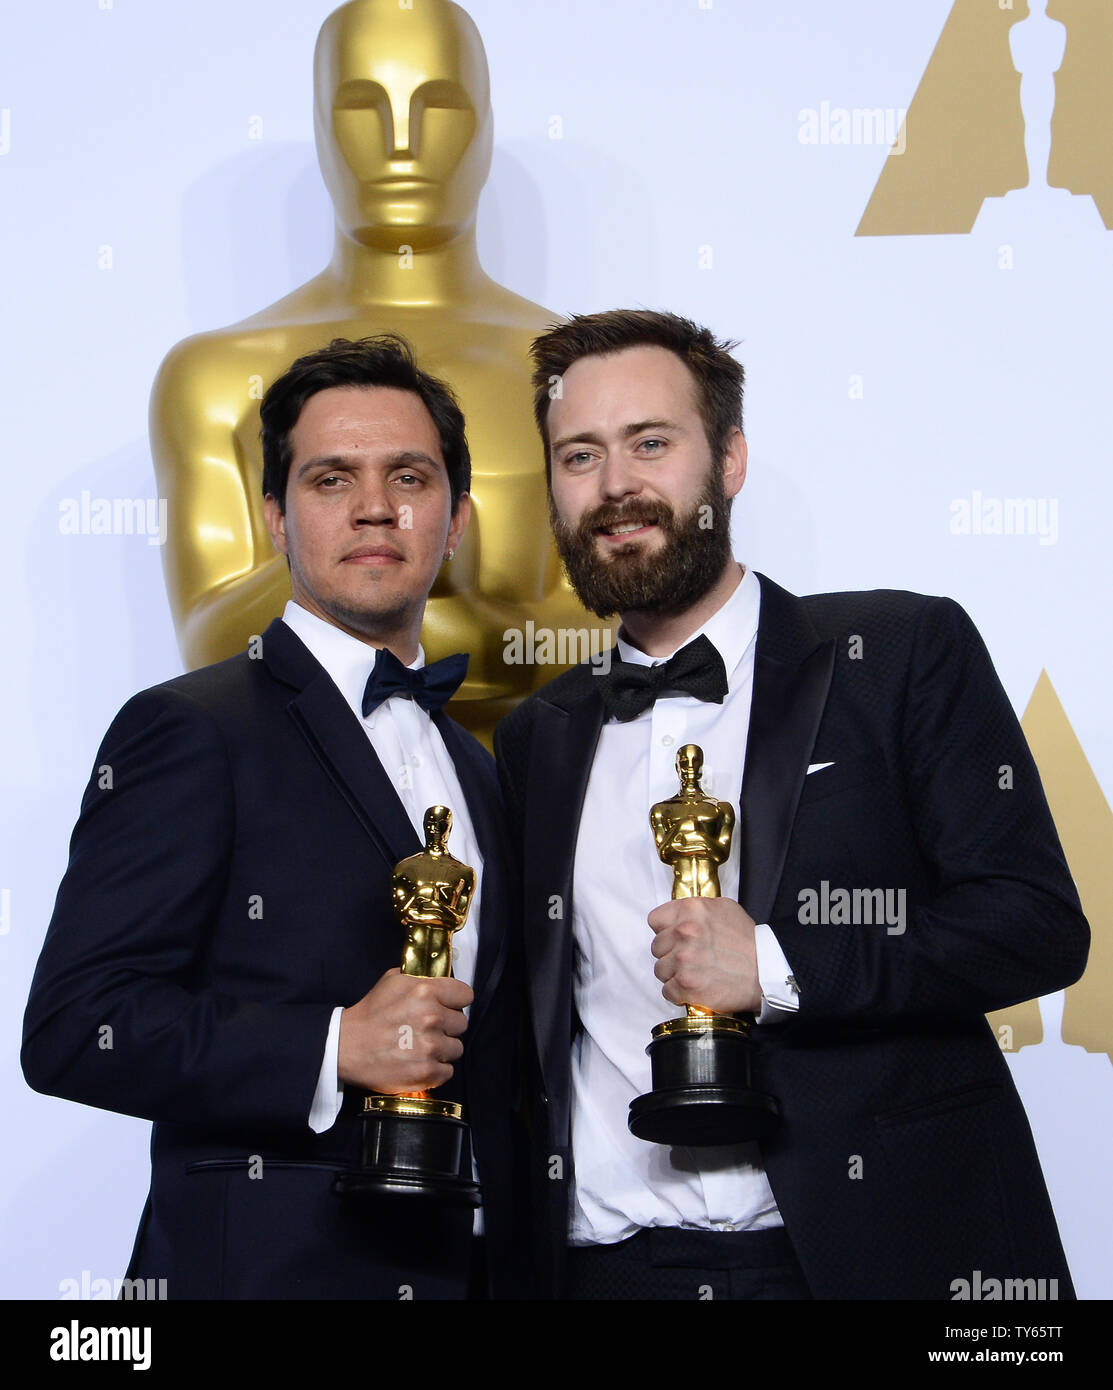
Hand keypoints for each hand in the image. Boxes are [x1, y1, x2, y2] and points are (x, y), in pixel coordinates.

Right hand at [337, 968, 472, 1093]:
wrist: (345, 1047)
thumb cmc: (369, 1014)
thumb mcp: (393, 981)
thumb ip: (421, 978)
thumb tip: (442, 977)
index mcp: (426, 991)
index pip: (466, 995)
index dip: (455, 1001)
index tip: (447, 1006)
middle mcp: (431, 1017)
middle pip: (461, 1023)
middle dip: (447, 1026)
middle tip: (427, 1029)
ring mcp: (430, 1047)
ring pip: (456, 1048)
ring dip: (442, 1049)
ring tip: (420, 1047)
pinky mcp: (426, 1072)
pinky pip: (448, 1071)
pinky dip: (435, 1070)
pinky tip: (418, 1062)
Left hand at [648, 899, 760, 1013]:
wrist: (767, 971)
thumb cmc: (748, 942)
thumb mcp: (724, 908)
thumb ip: (697, 908)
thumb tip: (680, 914)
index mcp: (690, 910)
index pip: (655, 920)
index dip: (665, 930)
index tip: (674, 938)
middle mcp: (684, 932)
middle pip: (657, 947)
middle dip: (670, 954)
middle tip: (690, 958)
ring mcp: (683, 959)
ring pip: (660, 970)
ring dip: (674, 974)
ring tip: (695, 973)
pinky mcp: (686, 985)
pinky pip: (667, 990)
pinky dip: (678, 993)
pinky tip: (695, 987)